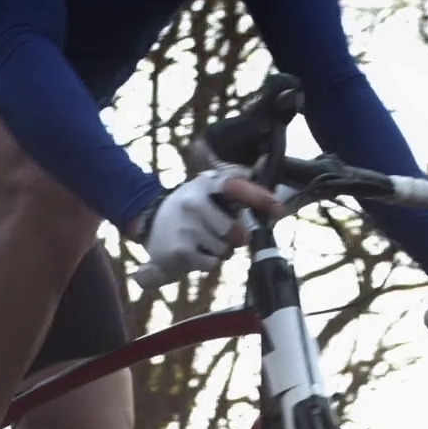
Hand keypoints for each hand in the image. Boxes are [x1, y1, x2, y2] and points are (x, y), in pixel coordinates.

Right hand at [129, 167, 284, 281]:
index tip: (277, 208)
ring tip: (206, 241)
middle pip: (235, 231)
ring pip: (224, 250)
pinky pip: (211, 264)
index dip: (259, 197)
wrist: (149, 221)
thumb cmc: (192, 206)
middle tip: (228, 234)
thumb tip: (266, 165)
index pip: (236, 186)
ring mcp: (186, 228)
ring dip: (222, 250)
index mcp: (205, 184)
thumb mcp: (208, 187)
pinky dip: (208, 262)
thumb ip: (238, 183)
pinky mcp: (179, 251)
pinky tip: (195, 252)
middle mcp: (194, 203)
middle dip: (237, 238)